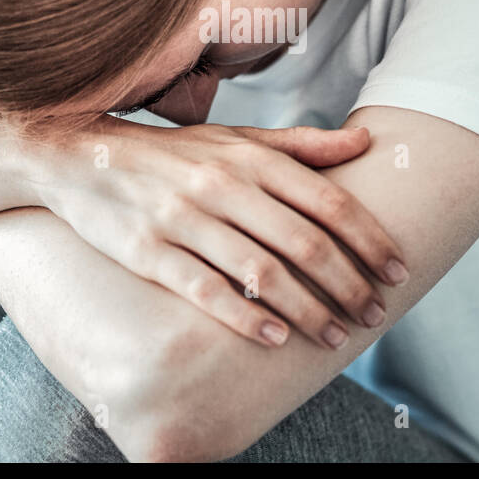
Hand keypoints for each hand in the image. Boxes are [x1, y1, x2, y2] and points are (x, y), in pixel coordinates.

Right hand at [32, 118, 408, 349]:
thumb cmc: (171, 153)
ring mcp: (183, 217)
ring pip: (261, 271)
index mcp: (249, 157)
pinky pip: (204, 290)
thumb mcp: (235, 139)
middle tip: (374, 315)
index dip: (370, 239)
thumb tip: (367, 140)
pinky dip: (243, 316)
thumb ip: (301, 145)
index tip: (397, 271)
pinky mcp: (148, 250)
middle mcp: (221, 184)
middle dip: (349, 284)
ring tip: (334, 337)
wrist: (80, 155)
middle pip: (303, 242)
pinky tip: (272, 339)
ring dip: (306, 310)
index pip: (328, 200)